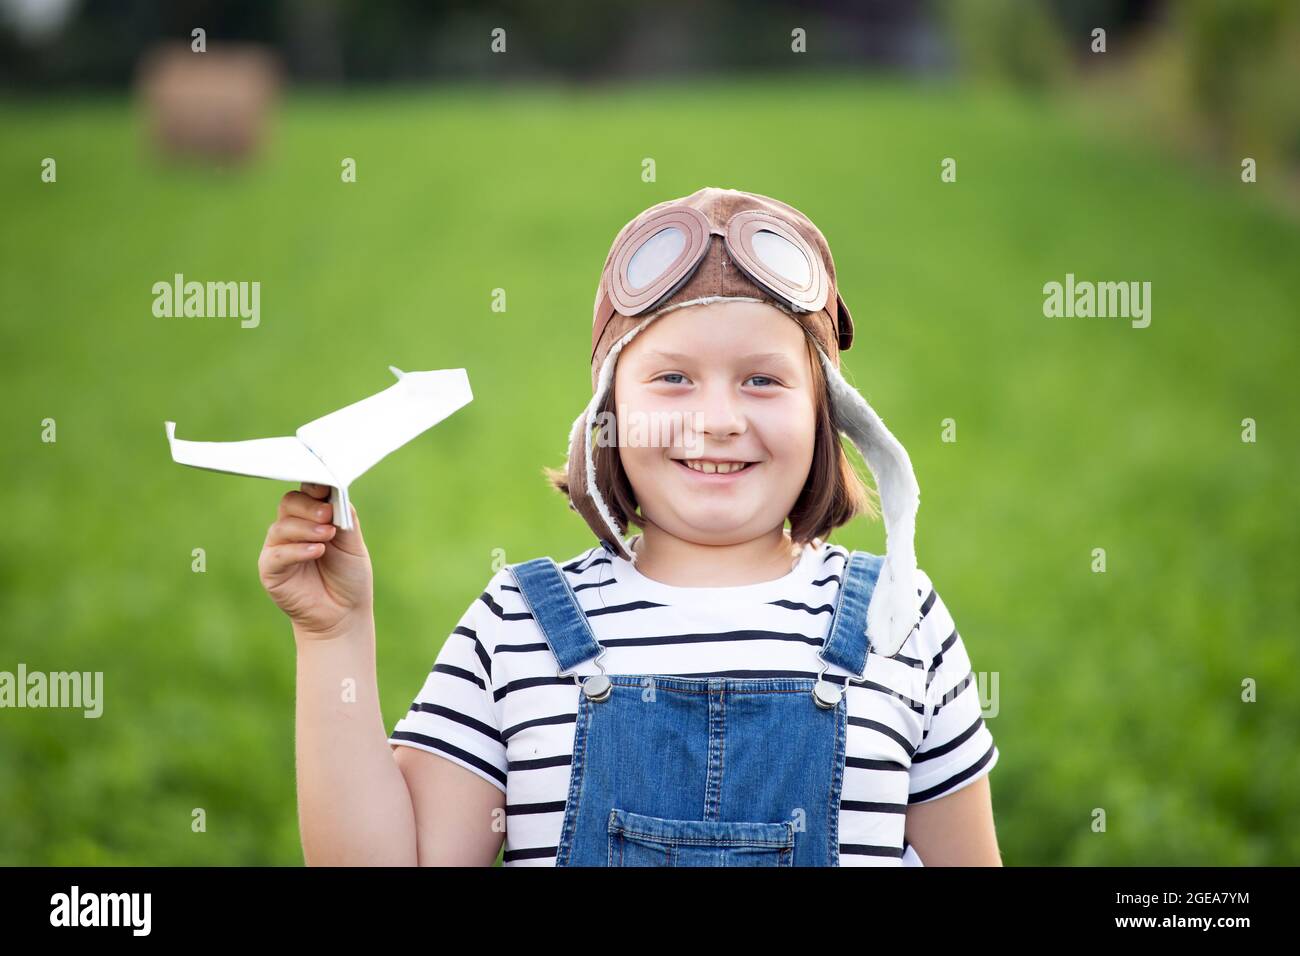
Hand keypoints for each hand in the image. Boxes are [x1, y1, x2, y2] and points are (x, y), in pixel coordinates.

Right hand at [258, 482, 373, 638]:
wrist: (344, 613)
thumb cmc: (348, 576)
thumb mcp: (353, 544)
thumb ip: (344, 518)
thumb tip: (336, 492)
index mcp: (312, 518)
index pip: (307, 493)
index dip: (315, 487)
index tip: (328, 488)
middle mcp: (292, 529)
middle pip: (289, 503)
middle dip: (309, 507)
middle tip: (328, 515)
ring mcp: (279, 548)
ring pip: (282, 526)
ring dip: (306, 529)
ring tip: (327, 536)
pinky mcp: (270, 570)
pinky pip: (278, 554)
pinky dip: (297, 550)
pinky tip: (317, 551)